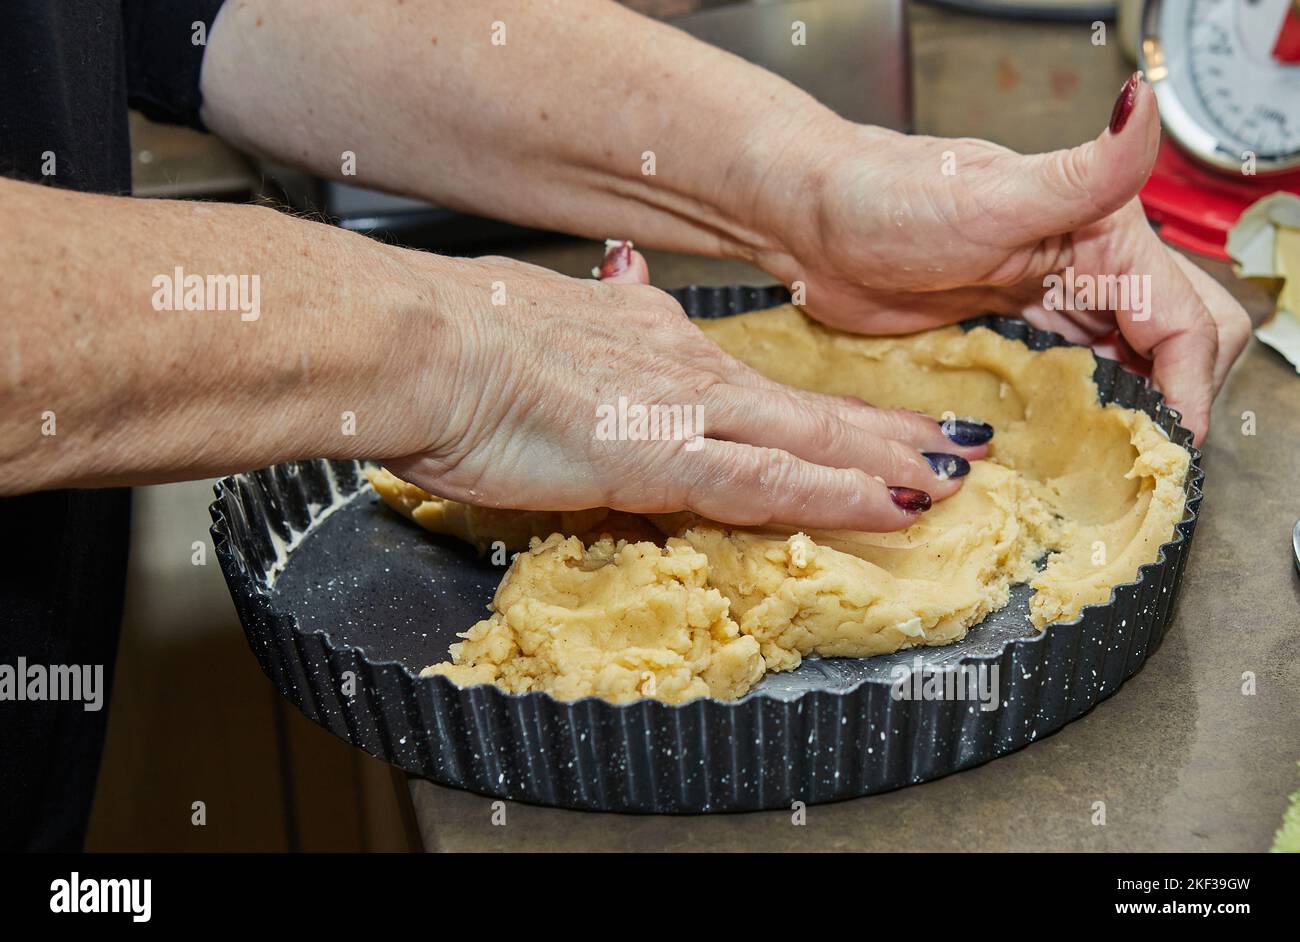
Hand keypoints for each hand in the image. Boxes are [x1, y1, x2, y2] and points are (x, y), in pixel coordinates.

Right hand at [382, 244, 990, 530]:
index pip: (759, 386)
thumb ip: (596, 317)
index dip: (821, 410)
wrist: (426, 346)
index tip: (868, 424)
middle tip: (959, 442)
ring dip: (888, 459)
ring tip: (955, 476)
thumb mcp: (545, 321)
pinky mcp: (666, 455)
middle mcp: (684, 369)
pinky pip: (772, 480)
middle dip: (890, 429)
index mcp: (653, 343)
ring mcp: (683, 410)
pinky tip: (892, 506)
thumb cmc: (462, 347)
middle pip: (809, 406)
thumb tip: (621, 281)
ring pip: (811, 437)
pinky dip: (839, 492)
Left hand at [753, 74, 1249, 441]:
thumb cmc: (886, 196)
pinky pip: (1067, 384)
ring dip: (1127, 418)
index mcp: (1103, 234)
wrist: (809, 221)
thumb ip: (1081, 172)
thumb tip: (1144, 111)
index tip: (1171, 443)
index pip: (1182, 319)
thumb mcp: (990, 196)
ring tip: (1110, 470)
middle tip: (1141, 463)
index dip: (1188, 383)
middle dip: (1171, 403)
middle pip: (1170, 348)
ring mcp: (1047, 307)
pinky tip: (1067, 449)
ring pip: (1123, 371)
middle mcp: (1087, 269)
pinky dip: (1080, 417)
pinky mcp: (1007, 338)